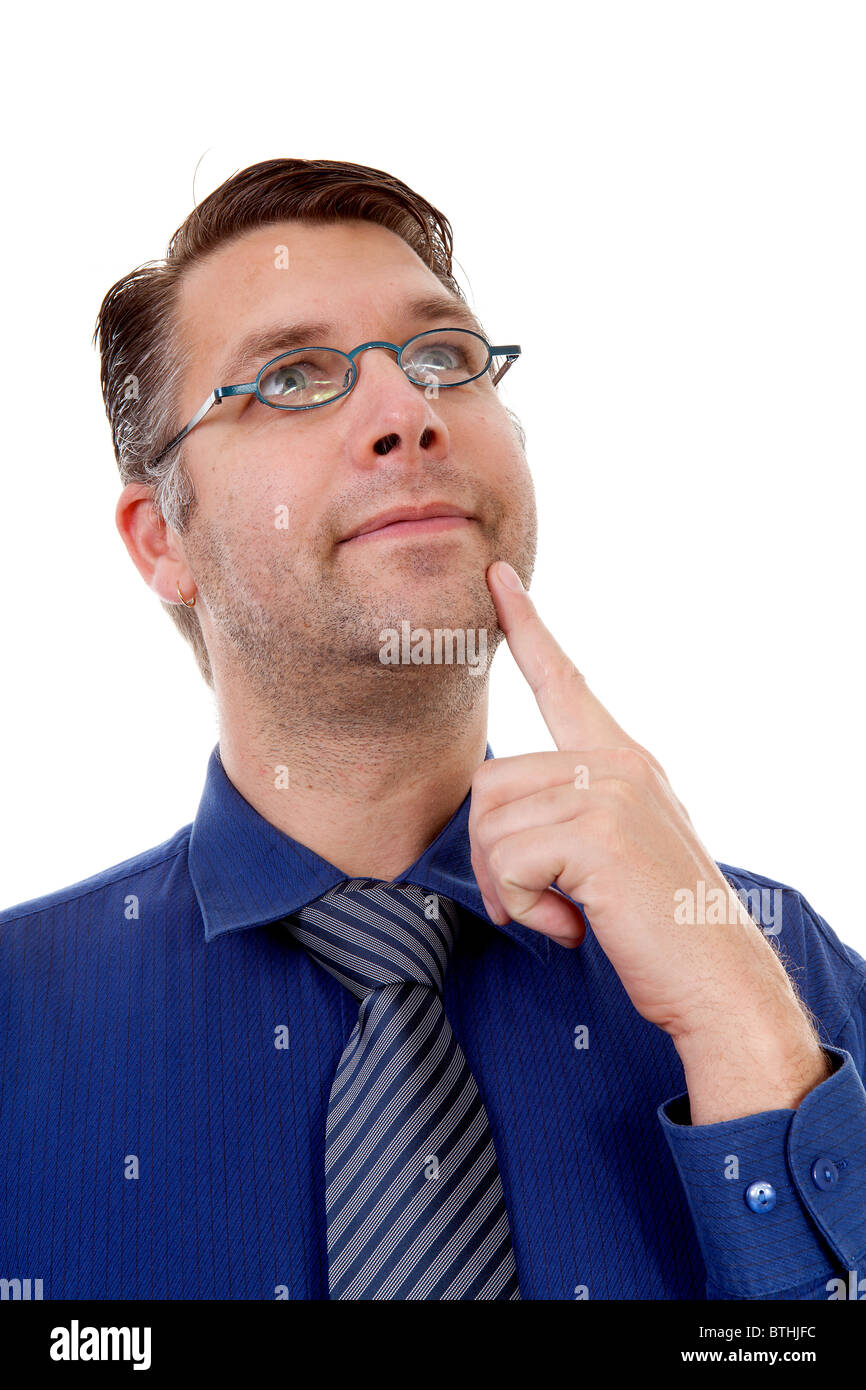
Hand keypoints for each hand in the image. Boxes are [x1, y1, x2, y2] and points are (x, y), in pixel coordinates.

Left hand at [470, 560, 816, 1056]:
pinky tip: (572, 926)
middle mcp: (619, 763)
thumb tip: (504, 820)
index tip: (497, 579)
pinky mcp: (597, 832)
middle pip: (492, 781)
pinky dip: (522, 907)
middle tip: (536, 901)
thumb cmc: (663, 928)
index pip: (565, 682)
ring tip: (563, 913)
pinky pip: (506, 862)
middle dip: (492, 856)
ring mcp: (611, 792)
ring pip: (491, 823)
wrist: (719, 981)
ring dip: (508, 886)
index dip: (526, 629)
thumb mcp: (623, 851)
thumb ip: (576, 815)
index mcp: (625, 762)